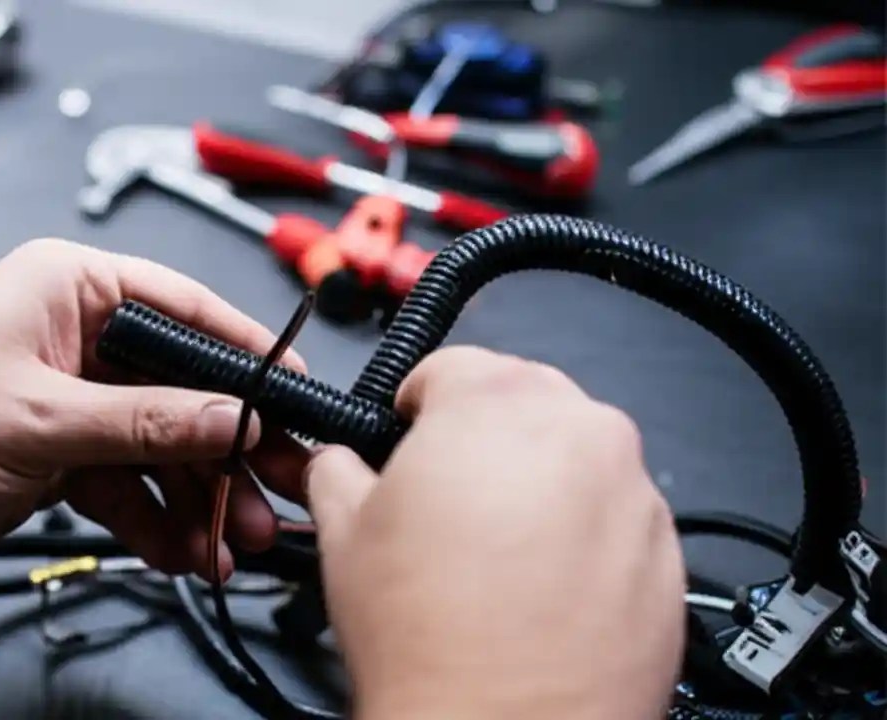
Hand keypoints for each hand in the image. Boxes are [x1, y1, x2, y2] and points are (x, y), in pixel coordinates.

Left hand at [0, 238, 309, 591]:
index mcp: (67, 290)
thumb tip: (233, 418)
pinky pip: (123, 485)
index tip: (296, 396)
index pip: (185, 311)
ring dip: (194, 497)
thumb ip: (148, 424)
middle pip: (181, 389)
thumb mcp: (40, 419)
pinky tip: (181, 550)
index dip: (247, 356)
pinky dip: (152, 519)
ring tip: (229, 540)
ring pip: (157, 447)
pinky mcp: (49, 457)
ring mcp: (63, 402)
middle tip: (277, 490)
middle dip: (228, 447)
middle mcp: (71, 339)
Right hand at [306, 347, 685, 719]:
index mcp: (498, 404)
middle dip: (481, 440)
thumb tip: (341, 464)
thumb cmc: (430, 638)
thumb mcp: (343, 532)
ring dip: (536, 487)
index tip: (409, 432)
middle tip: (446, 502)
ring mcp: (633, 493)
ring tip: (493, 557)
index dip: (416, 402)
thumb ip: (338, 468)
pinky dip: (582, 536)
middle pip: (523, 402)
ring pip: (574, 461)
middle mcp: (581, 432)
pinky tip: (538, 587)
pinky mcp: (666, 553)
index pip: (452, 365)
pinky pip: (615, 519)